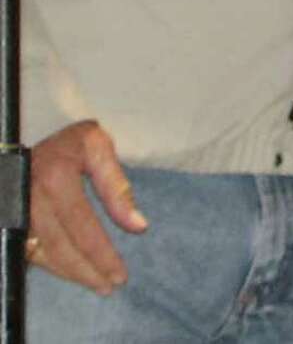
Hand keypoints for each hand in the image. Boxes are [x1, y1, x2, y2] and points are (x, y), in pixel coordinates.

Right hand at [28, 120, 146, 293]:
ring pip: (47, 256)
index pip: (84, 227)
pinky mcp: (13, 226)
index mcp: (58, 180)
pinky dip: (55, 267)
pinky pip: (34, 254)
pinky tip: (74, 273)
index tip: (121, 273)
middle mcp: (34, 202)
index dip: (102, 254)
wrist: (28, 150)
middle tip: (111, 286)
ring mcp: (20, 216)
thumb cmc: (69, 145)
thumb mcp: (97, 147)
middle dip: (89, 270)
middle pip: (64, 247)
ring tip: (99, 284)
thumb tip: (138, 225)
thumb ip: (116, 185)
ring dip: (73, 274)